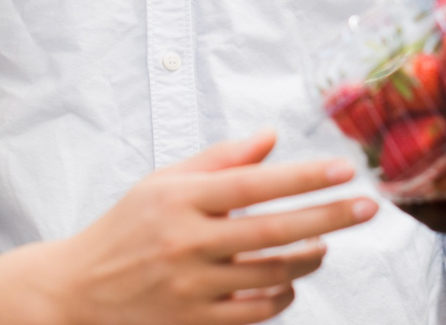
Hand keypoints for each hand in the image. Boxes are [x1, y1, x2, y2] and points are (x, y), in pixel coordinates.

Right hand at [0, 130, 377, 324]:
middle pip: (274, 231)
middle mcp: (187, 242)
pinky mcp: (195, 321)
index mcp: (180, 199)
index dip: (303, 177)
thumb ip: (220, 159)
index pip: (254, 184)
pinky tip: (290, 280)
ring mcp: (192, 287)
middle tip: (367, 208)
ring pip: (272, 274)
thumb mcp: (163, 181)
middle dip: (329, 218)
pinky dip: (281, 294)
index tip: (344, 171)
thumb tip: (271, 138)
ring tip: (323, 243)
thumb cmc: (126, 228)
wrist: (78, 291)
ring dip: (309, 258)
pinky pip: (256, 311)